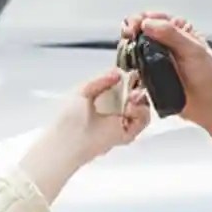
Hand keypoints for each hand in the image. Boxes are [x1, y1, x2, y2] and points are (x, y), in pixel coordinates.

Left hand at [19, 70, 151, 193]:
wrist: (69, 139)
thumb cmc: (68, 118)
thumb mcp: (82, 90)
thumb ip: (101, 79)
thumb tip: (118, 73)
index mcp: (101, 99)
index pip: (122, 86)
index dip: (129, 80)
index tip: (131, 75)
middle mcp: (113, 110)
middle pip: (135, 96)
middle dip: (137, 88)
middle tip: (133, 87)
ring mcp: (120, 122)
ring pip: (142, 108)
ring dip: (140, 101)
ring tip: (131, 99)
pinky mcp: (126, 134)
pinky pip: (142, 122)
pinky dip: (140, 113)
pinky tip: (130, 109)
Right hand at [121, 11, 211, 128]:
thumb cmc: (211, 77)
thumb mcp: (193, 50)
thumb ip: (171, 34)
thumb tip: (147, 23)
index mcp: (178, 31)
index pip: (154, 18)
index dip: (140, 19)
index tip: (133, 26)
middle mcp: (166, 44)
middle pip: (139, 33)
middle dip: (130, 33)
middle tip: (128, 38)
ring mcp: (158, 61)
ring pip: (134, 51)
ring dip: (127, 52)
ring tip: (127, 57)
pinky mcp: (153, 79)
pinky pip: (136, 71)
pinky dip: (130, 70)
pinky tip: (130, 72)